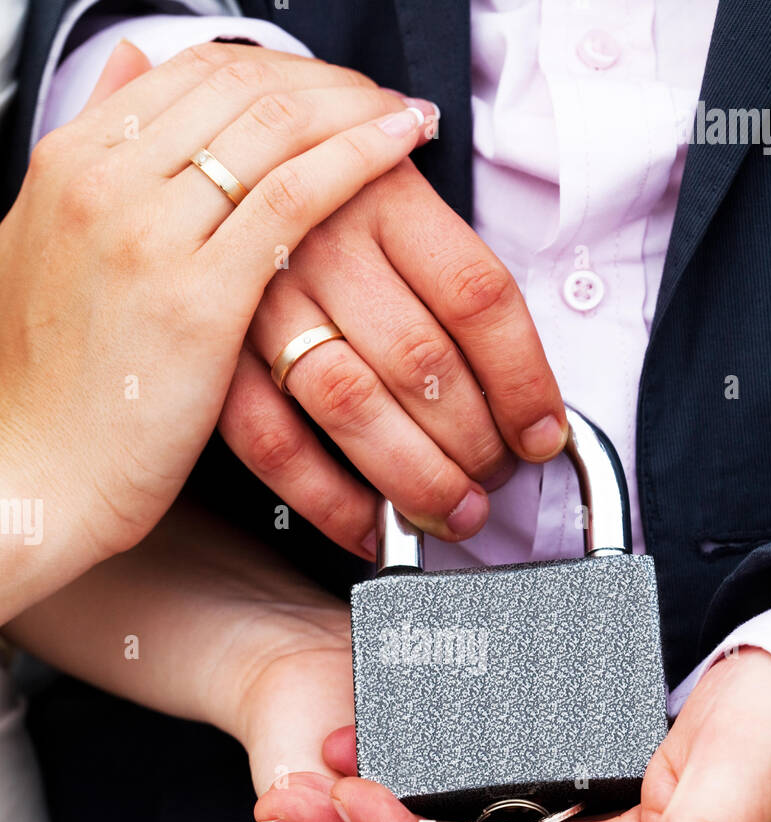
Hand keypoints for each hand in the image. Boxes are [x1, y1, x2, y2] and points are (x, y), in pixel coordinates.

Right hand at [0, 41, 433, 620]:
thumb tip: (130, 68)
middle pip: (239, 85)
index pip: (190, 71)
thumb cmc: (52, 385)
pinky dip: (358, 159)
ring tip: (400, 116)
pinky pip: (295, 197)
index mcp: (70, 163)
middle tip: (373, 96)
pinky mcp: (200, 296)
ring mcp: (151, 235)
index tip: (321, 85)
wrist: (38, 473)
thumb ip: (98, 160)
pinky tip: (397, 148)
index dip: (272, 66)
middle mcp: (107, 183)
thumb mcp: (48, 247)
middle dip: (322, 82)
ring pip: (273, 127)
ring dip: (352, 109)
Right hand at [219, 156, 568, 554]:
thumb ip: (448, 271)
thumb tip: (523, 391)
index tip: (542, 433)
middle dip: (474, 442)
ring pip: (352, 405)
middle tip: (495, 479)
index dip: (523, 380)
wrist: (189, 166)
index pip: (477, 295)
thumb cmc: (314, 198)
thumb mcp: (390, 194)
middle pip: (421, 360)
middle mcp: (320, 237)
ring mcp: (256, 298)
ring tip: (452, 511)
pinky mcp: (210, 352)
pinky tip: (369, 526)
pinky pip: (272, 441)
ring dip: (415, 476)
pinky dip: (327, 498)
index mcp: (384, 191)